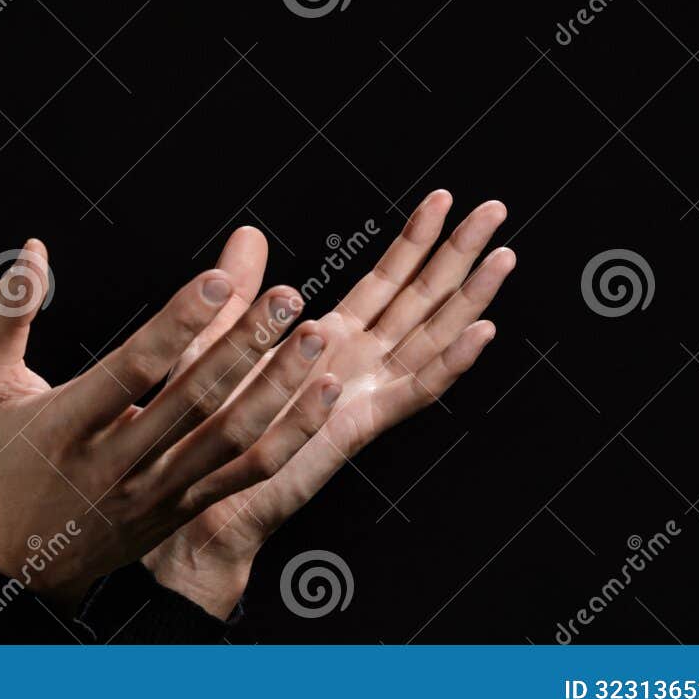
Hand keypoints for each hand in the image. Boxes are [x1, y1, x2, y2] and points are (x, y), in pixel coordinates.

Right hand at [0, 237, 342, 608]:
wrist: (14, 565)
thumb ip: (6, 313)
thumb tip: (35, 248)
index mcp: (67, 426)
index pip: (132, 369)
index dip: (178, 324)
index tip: (220, 281)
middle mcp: (117, 463)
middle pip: (193, 401)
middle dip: (246, 347)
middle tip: (290, 298)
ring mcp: (156, 493)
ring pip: (231, 440)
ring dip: (280, 388)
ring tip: (317, 337)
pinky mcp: (184, 509)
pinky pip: (249, 474)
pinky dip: (292, 434)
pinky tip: (323, 394)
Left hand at [144, 192, 514, 616]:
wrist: (196, 500)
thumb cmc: (203, 428)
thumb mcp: (217, 339)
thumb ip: (240, 288)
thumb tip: (248, 232)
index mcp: (330, 340)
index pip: (385, 280)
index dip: (414, 239)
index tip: (442, 198)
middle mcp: (357, 363)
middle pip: (421, 299)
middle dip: (458, 253)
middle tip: (493, 209)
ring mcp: (365, 394)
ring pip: (431, 337)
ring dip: (469, 298)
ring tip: (501, 257)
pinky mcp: (359, 425)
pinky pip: (413, 392)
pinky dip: (450, 363)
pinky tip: (479, 332)